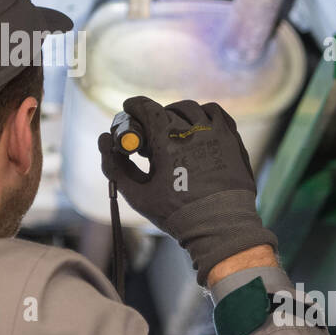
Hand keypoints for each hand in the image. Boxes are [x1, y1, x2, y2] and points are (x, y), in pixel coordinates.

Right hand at [98, 96, 277, 286]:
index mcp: (168, 141)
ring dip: (176, 114)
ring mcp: (216, 133)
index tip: (129, 108)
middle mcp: (193, 131)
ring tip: (172, 132)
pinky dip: (202, 114)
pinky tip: (196, 128)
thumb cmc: (176, 214)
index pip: (147, 108)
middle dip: (153, 118)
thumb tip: (103, 140)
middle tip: (148, 137)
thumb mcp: (137, 195)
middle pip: (166, 110)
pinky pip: (215, 113)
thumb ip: (115, 167)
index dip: (134, 106)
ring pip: (191, 109)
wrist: (220, 228)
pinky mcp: (232, 139)